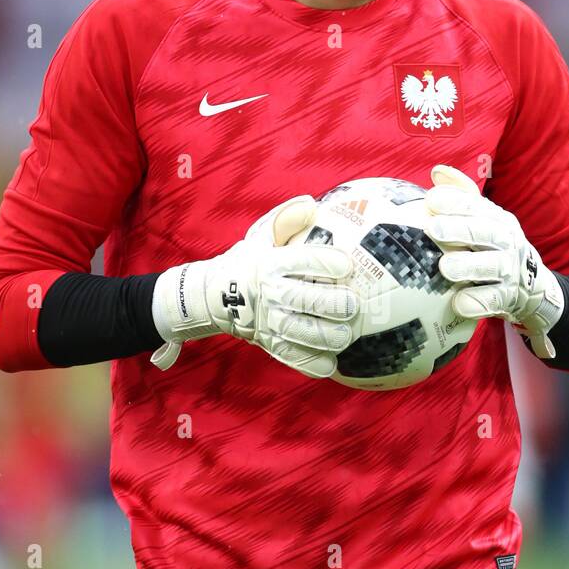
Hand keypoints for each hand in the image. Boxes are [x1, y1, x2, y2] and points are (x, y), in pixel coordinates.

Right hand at [150, 193, 360, 378]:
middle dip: (336, 304)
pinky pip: (293, 358)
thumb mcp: (262, 235)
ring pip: (304, 333)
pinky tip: (331, 362)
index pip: (305, 260)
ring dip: (330, 336)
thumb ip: (287, 218)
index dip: (330, 263)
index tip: (349, 265)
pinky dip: (314, 363)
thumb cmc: (250, 261)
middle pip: (308, 300)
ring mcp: (268, 321)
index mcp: (271, 263)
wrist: (214, 296)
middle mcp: (270, 293)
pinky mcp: (268, 343)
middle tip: (353, 305)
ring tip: (347, 334)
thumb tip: (312, 205)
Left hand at [423, 164, 563, 358]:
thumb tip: (438, 172)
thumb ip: (462, 196)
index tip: (430, 199)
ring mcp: (509, 271)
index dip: (455, 201)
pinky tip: (459, 303)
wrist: (533, 287)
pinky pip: (493, 301)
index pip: (477, 206)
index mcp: (497, 219)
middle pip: (485, 233)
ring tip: (446, 267)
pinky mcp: (508, 298)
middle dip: (460, 230)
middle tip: (433, 229)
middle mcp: (507, 242)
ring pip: (491, 266)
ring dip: (469, 266)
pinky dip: (478, 303)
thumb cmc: (494, 248)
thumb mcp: (485, 220)